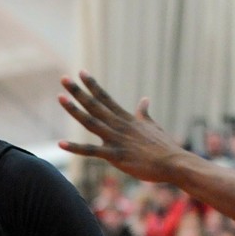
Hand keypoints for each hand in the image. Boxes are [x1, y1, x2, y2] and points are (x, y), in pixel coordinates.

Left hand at [58, 72, 194, 183]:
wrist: (173, 163)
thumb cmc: (164, 147)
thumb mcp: (152, 126)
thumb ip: (144, 113)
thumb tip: (144, 99)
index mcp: (126, 118)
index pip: (105, 97)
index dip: (92, 85)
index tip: (81, 72)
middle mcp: (118, 125)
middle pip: (94, 105)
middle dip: (78, 91)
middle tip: (64, 78)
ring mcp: (116, 140)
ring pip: (90, 122)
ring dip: (74, 110)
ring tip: (60, 97)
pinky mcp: (115, 156)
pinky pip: (91, 151)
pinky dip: (75, 148)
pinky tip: (60, 143)